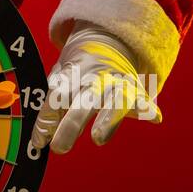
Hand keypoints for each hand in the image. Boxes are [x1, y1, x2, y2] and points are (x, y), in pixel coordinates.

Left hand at [30, 20, 161, 154]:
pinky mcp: (136, 92)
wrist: (106, 43)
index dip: (47, 119)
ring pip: (114, 102)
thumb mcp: (61, 84)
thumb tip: (39, 141)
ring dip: (107, 120)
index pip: (57, 97)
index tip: (39, 141)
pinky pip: (144, 101)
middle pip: (82, 103)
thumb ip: (52, 111)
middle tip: (59, 148)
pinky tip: (153, 118)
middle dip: (70, 125)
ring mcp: (118, 84)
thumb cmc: (77, 73)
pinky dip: (148, 109)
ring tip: (97, 138)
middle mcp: (95, 80)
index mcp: (72, 75)